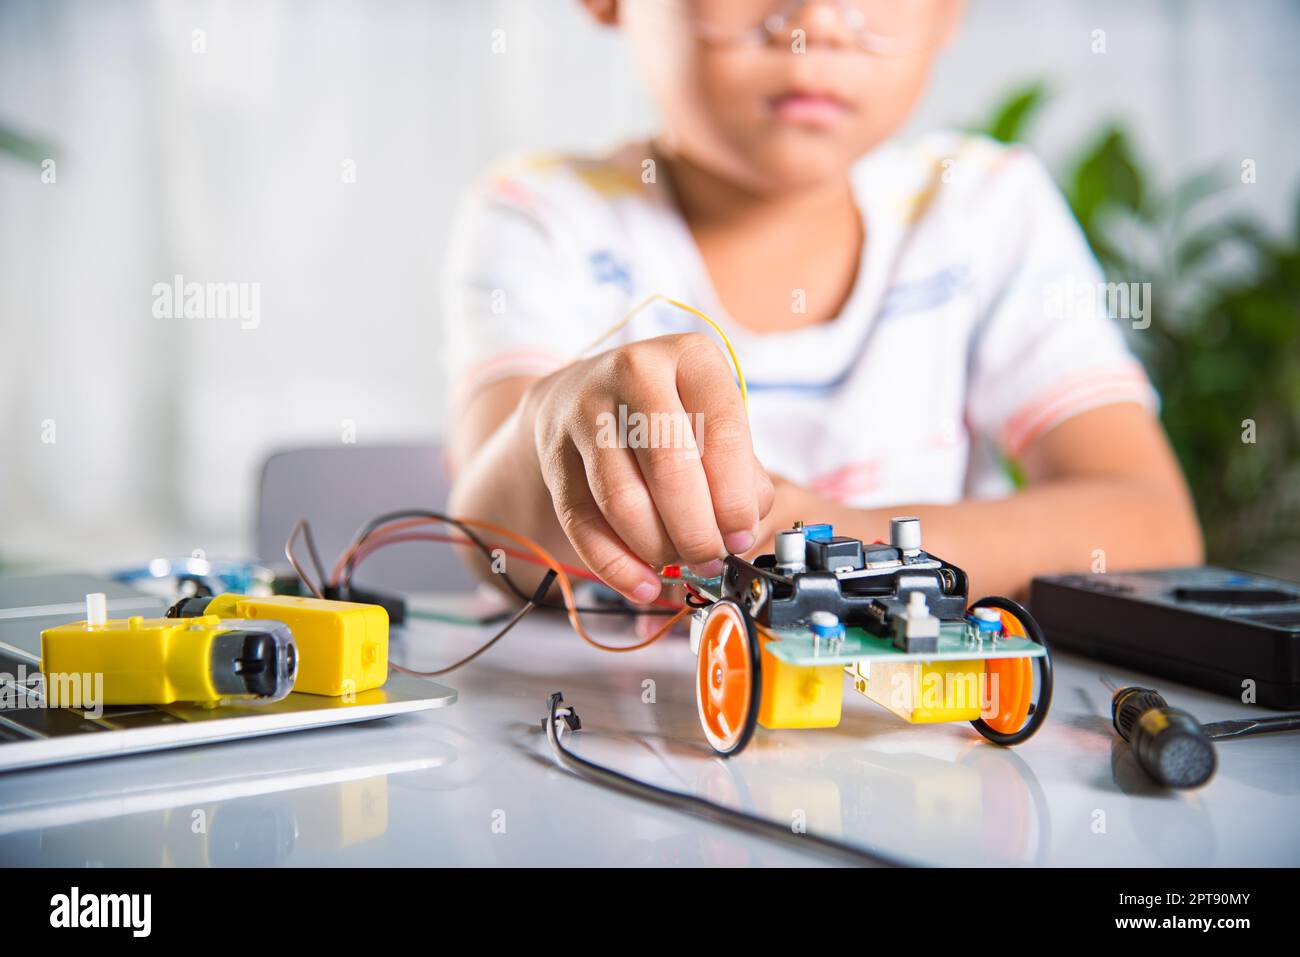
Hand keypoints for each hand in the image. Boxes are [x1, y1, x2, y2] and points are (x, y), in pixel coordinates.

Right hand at [521, 333, 773, 602]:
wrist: (581, 393)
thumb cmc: (667, 413)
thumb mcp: (714, 421)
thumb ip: (742, 473)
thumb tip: (743, 528)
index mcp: (689, 357)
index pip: (722, 431)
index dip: (735, 497)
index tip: (741, 536)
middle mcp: (634, 372)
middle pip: (669, 467)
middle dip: (696, 530)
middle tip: (710, 559)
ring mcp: (587, 411)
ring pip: (623, 500)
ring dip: (658, 548)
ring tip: (679, 564)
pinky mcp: (554, 454)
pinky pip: (583, 523)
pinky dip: (615, 564)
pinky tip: (641, 584)